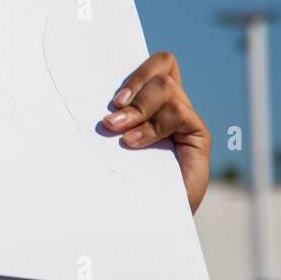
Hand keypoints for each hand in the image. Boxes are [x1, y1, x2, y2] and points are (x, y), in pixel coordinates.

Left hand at [100, 51, 209, 214]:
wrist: (148, 216)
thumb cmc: (121, 178)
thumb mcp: (109, 140)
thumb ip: (110, 115)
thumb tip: (82, 93)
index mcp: (149, 99)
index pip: (153, 64)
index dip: (133, 68)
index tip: (109, 92)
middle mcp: (169, 104)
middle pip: (161, 65)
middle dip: (133, 83)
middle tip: (111, 116)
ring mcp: (185, 120)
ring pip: (166, 87)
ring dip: (138, 108)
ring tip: (118, 130)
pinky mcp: (198, 136)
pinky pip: (178, 112)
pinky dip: (152, 125)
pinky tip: (133, 143)